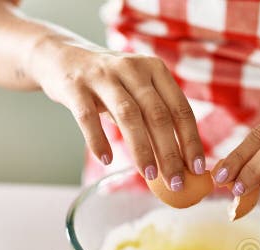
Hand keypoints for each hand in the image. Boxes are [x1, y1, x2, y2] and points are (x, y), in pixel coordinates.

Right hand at [29, 39, 203, 190]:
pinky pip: (88, 117)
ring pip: (128, 115)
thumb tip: (178, 162)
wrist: (61, 58)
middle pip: (158, 115)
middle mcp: (132, 68)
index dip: (191, 140)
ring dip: (141, 149)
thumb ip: (155, 117)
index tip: (197, 169)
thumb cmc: (109, 83)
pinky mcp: (75, 86)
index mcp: (155, 69)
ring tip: (150, 175)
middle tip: (176, 182)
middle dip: (170, 153)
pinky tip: (106, 160)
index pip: (180, 108)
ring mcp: (102, 76)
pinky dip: (98, 140)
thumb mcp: (137, 89)